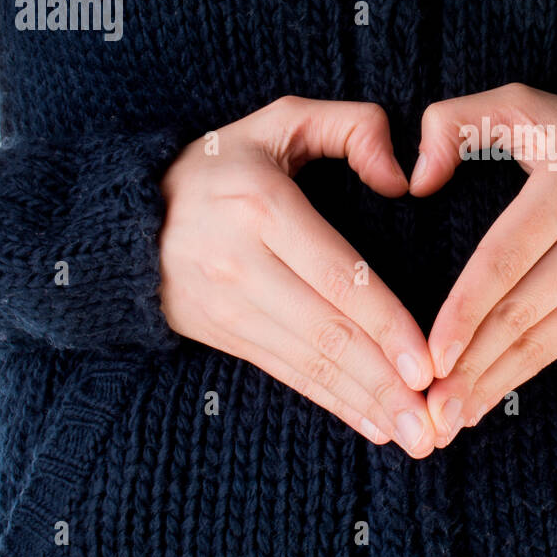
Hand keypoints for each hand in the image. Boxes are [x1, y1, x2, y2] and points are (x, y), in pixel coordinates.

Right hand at [158, 96, 439, 457]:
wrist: (123, 217)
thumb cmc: (226, 164)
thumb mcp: (281, 119)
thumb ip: (352, 126)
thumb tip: (401, 178)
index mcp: (262, 206)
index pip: (336, 275)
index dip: (383, 323)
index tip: (426, 363)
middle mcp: (240, 262)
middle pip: (325, 331)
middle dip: (383, 382)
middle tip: (433, 422)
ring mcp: (226, 305)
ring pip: (308, 362)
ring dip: (364, 403)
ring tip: (415, 437)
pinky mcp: (223, 334)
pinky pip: (287, 373)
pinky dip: (332, 402)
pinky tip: (373, 424)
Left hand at [409, 83, 556, 445]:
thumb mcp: (520, 105)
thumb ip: (456, 123)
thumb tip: (417, 181)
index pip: (508, 258)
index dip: (467, 310)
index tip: (431, 355)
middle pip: (524, 311)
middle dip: (473, 364)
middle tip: (430, 408)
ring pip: (543, 339)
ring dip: (493, 383)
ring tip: (449, 419)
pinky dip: (520, 376)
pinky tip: (484, 400)